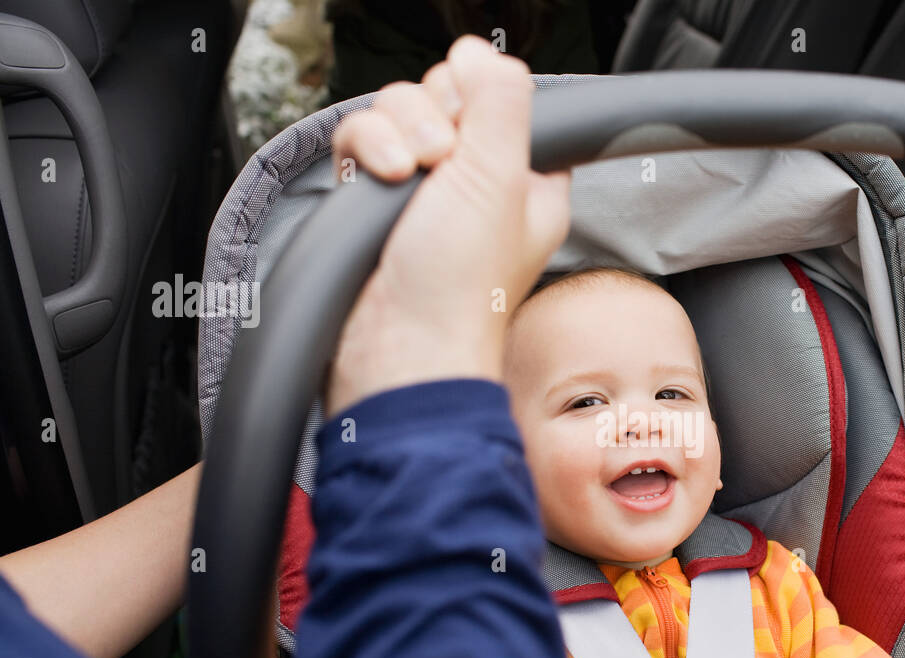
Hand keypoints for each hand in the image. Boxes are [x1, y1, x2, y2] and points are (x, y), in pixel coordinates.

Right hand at [326, 35, 570, 414]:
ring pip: (402, 114)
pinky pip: (366, 140)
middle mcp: (479, 184)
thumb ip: (499, 100)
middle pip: (449, 97)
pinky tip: (378, 180)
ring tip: (408, 177)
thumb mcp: (499, 177)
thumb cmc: (461, 284)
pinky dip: (368, 149)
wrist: (398, 346)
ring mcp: (426, 194)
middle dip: (435, 115)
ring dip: (398, 132)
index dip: (485, 100)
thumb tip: (477, 52)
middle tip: (442, 162)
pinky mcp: (379, 202)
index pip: (508, 102)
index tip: (476, 126)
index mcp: (527, 181)